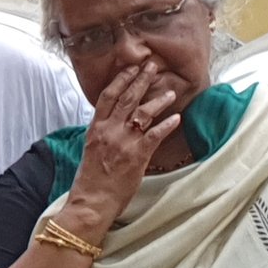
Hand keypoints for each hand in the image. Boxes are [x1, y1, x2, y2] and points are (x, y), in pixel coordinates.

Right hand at [64, 62, 183, 235]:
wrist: (91, 202)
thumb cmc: (89, 181)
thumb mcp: (90, 151)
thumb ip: (102, 135)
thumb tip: (112, 125)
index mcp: (95, 130)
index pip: (107, 97)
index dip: (121, 80)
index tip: (131, 68)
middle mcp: (109, 132)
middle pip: (127, 98)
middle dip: (141, 80)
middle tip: (152, 66)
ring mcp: (124, 142)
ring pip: (142, 113)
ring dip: (158, 100)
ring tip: (170, 93)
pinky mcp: (137, 156)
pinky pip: (155, 135)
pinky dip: (167, 125)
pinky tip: (177, 118)